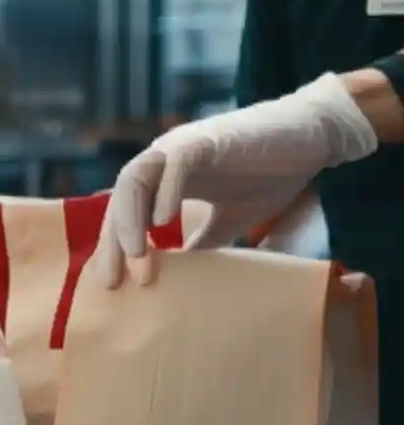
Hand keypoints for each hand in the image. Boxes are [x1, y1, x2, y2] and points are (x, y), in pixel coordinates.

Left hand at [95, 73, 377, 286]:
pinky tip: (164, 222)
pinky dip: (166, 190)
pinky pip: (176, 162)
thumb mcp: (228, 220)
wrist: (310, 138)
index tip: (114, 285)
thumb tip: (182, 280)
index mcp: (164, 180)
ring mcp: (181, 147)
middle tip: (113, 281)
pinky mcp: (207, 139)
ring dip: (130, 218)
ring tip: (136, 255)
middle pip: (121, 201)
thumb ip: (202, 243)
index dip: (115, 249)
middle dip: (113, 241)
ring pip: (136, 179)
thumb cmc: (269, 175)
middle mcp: (164, 162)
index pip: (126, 215)